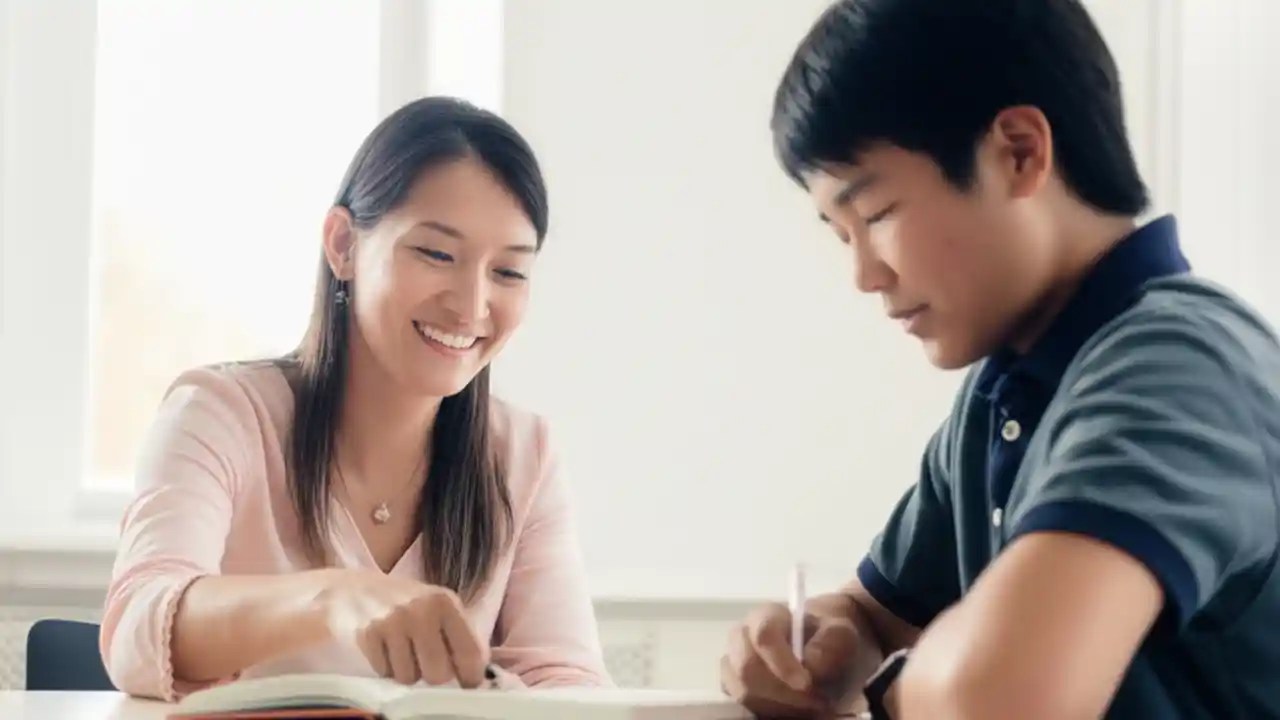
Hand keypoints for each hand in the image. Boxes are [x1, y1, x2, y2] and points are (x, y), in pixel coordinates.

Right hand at [316, 569, 487, 686]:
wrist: (358, 588)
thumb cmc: (408, 602)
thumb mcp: (440, 607)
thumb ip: (461, 635)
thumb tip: (478, 674)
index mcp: (445, 602)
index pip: (470, 653)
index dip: (471, 676)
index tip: (467, 682)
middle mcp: (420, 611)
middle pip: (438, 674)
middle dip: (434, 674)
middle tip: (428, 663)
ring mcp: (392, 622)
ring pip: (409, 678)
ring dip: (408, 672)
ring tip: (404, 651)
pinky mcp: (368, 635)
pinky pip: (386, 673)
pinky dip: (387, 668)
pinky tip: (387, 649)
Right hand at [720, 600, 861, 717]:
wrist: (825, 654)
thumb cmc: (829, 640)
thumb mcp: (841, 635)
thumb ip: (828, 644)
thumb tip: (808, 665)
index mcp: (765, 616)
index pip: (763, 636)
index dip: (782, 663)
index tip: (806, 684)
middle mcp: (741, 638)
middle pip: (746, 668)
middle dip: (782, 691)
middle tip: (814, 701)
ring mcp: (734, 665)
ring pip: (744, 693)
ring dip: (779, 706)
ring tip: (810, 706)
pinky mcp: (736, 690)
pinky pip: (744, 707)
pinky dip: (771, 713)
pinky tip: (794, 711)